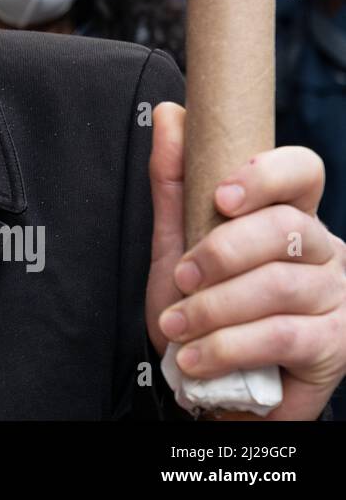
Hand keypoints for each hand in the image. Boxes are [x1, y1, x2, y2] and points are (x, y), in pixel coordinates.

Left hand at [145, 101, 345, 418]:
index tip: (222, 196)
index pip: (304, 172)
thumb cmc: (204, 309)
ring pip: (279, 284)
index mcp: (290, 215)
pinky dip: (227, 346)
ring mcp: (335, 296)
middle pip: (285, 227)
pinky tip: (196, 355)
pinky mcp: (335, 344)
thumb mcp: (178, 243)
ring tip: (178, 325)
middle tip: (182, 279)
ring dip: (214, 307)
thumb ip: (176, 181)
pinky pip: (282, 334)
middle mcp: (322, 249)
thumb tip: (169, 113)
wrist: (217, 385)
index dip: (266, 175)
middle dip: (221, 252)